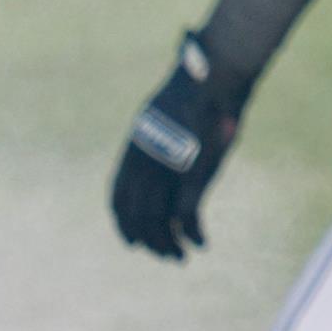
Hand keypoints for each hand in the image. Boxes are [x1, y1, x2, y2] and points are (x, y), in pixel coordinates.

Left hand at [111, 33, 250, 260]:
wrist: (214, 73)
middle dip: (148, 240)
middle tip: (162, 255)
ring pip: (159, 221)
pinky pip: (188, 216)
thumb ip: (159, 136)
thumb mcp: (165, 112)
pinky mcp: (195, 174)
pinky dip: (194, 234)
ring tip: (178, 257)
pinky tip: (201, 244)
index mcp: (133, 149)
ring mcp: (168, 169)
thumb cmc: (196, 86)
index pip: (118, 197)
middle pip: (138, 215)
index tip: (131, 240)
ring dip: (168, 244)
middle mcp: (144, 163)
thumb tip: (167, 143)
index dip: (122, 223)